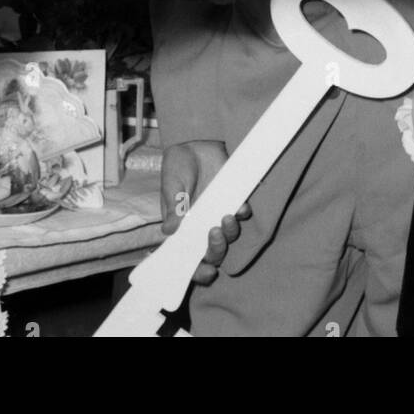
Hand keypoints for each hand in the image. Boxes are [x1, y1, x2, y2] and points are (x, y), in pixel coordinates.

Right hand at [159, 140, 250, 285]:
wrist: (195, 142)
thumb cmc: (177, 166)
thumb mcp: (171, 185)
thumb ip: (173, 207)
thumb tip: (169, 230)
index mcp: (183, 230)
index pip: (189, 258)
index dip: (198, 271)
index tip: (207, 271)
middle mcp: (202, 227)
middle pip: (214, 252)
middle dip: (217, 251)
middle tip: (214, 234)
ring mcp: (219, 214)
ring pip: (230, 236)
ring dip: (231, 233)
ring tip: (227, 217)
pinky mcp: (233, 200)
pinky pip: (242, 214)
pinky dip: (243, 213)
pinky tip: (241, 207)